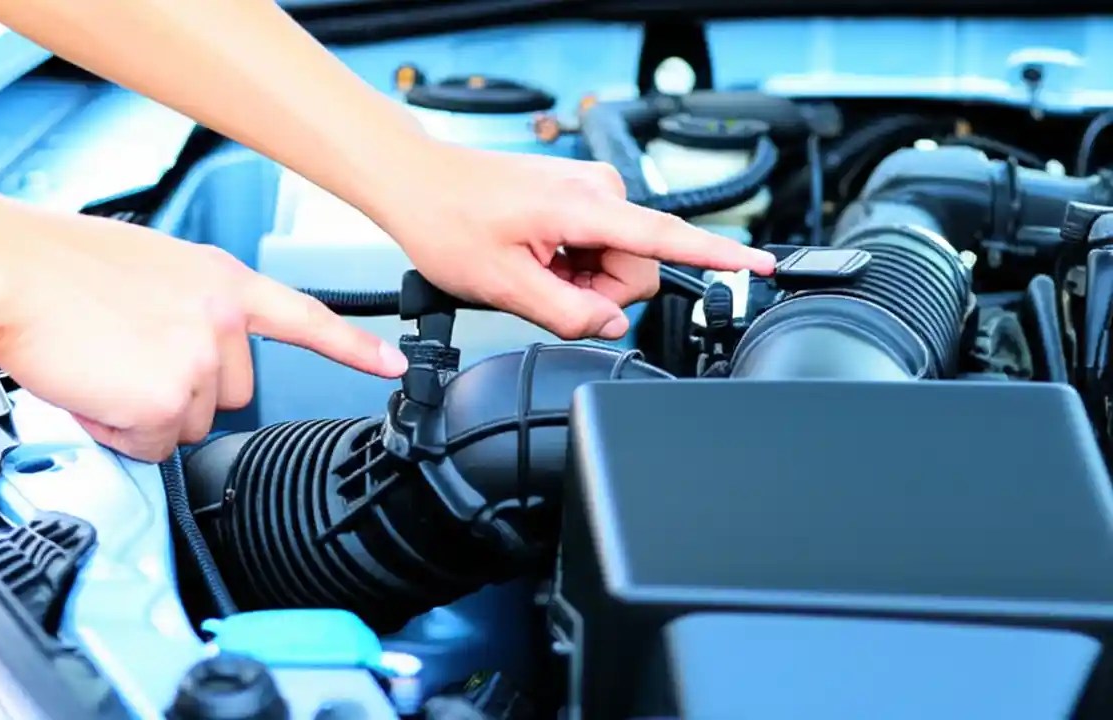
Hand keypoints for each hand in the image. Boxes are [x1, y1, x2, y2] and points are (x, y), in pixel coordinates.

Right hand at [0, 216, 406, 461]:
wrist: (10, 267)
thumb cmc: (60, 267)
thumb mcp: (151, 270)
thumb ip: (189, 313)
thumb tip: (187, 368)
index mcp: (222, 280)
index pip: (304, 318)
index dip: (352, 348)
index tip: (393, 366)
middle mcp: (223, 318)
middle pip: (229, 397)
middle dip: (179, 394)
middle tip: (126, 360)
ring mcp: (200, 359)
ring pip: (185, 425)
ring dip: (143, 413)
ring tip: (102, 366)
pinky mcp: (167, 397)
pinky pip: (151, 446)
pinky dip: (118, 431)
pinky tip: (94, 389)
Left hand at [375, 143, 775, 339]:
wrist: (418, 184)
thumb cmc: (449, 221)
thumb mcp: (504, 286)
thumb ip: (568, 313)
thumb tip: (611, 327)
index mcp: (586, 208)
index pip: (670, 240)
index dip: (720, 258)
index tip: (763, 266)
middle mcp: (598, 191)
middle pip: (635, 268)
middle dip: (597, 293)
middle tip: (543, 287)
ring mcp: (589, 192)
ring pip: (615, 262)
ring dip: (580, 280)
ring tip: (532, 268)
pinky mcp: (579, 197)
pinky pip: (597, 247)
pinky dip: (572, 264)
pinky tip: (536, 256)